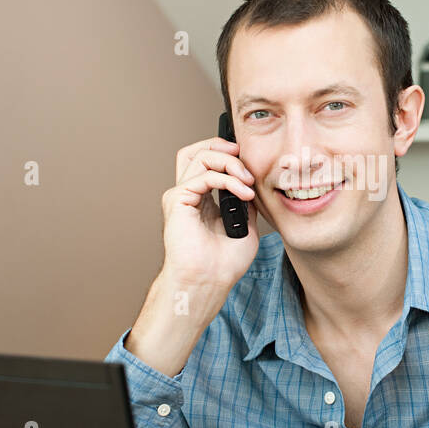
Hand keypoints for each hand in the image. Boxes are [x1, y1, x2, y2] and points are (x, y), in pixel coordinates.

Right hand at [161, 135, 259, 291]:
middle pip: (197, 151)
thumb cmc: (223, 263)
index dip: (227, 154)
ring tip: (247, 179)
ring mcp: (180, 195)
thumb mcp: (245, 225)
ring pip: (200, 156)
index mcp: (201, 199)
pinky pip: (204, 176)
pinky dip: (227, 179)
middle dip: (222, 146)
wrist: (209, 281)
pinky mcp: (177, 200)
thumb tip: (252, 183)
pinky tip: (243, 192)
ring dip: (230, 162)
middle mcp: (188, 194)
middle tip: (244, 156)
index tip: (251, 162)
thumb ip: (244, 202)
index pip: (207, 161)